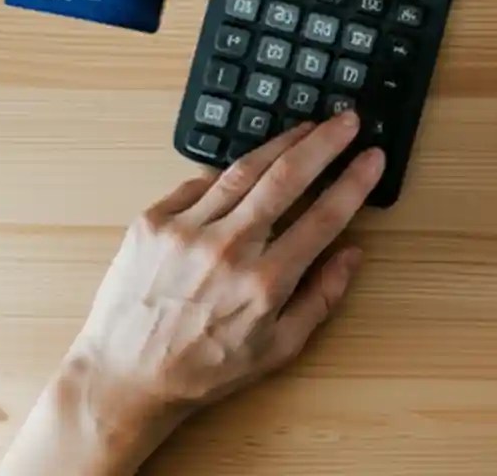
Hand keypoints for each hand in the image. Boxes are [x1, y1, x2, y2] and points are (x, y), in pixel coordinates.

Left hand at [0, 111, 383, 475]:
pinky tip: (249, 166)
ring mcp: (186, 230)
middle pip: (287, 177)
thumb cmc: (203, 369)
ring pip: (245, 170)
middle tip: (347, 119)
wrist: (123, 377)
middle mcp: (228, 248)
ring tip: (307, 126)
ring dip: (282, 142)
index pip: (324, 216)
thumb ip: (321, 298)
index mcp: (265, 281)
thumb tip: (351, 255)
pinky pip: (199, 184)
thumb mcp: (278, 349)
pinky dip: (228, 172)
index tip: (373, 157)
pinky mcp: (152, 223)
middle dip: (325, 142)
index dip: (355, 181)